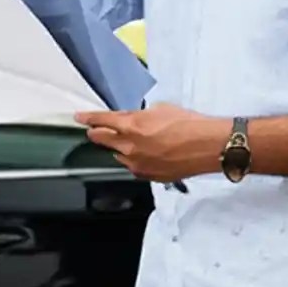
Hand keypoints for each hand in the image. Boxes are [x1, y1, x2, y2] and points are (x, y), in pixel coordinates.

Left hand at [74, 103, 227, 182]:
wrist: (208, 146)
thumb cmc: (188, 123)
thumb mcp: (159, 110)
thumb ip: (139, 116)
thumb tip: (131, 120)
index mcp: (131, 126)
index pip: (101, 120)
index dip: (88, 118)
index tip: (78, 117)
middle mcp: (129, 147)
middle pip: (102, 139)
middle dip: (97, 133)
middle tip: (94, 129)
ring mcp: (137, 164)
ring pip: (118, 155)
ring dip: (119, 148)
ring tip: (131, 142)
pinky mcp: (148, 176)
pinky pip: (133, 167)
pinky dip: (134, 160)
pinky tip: (145, 154)